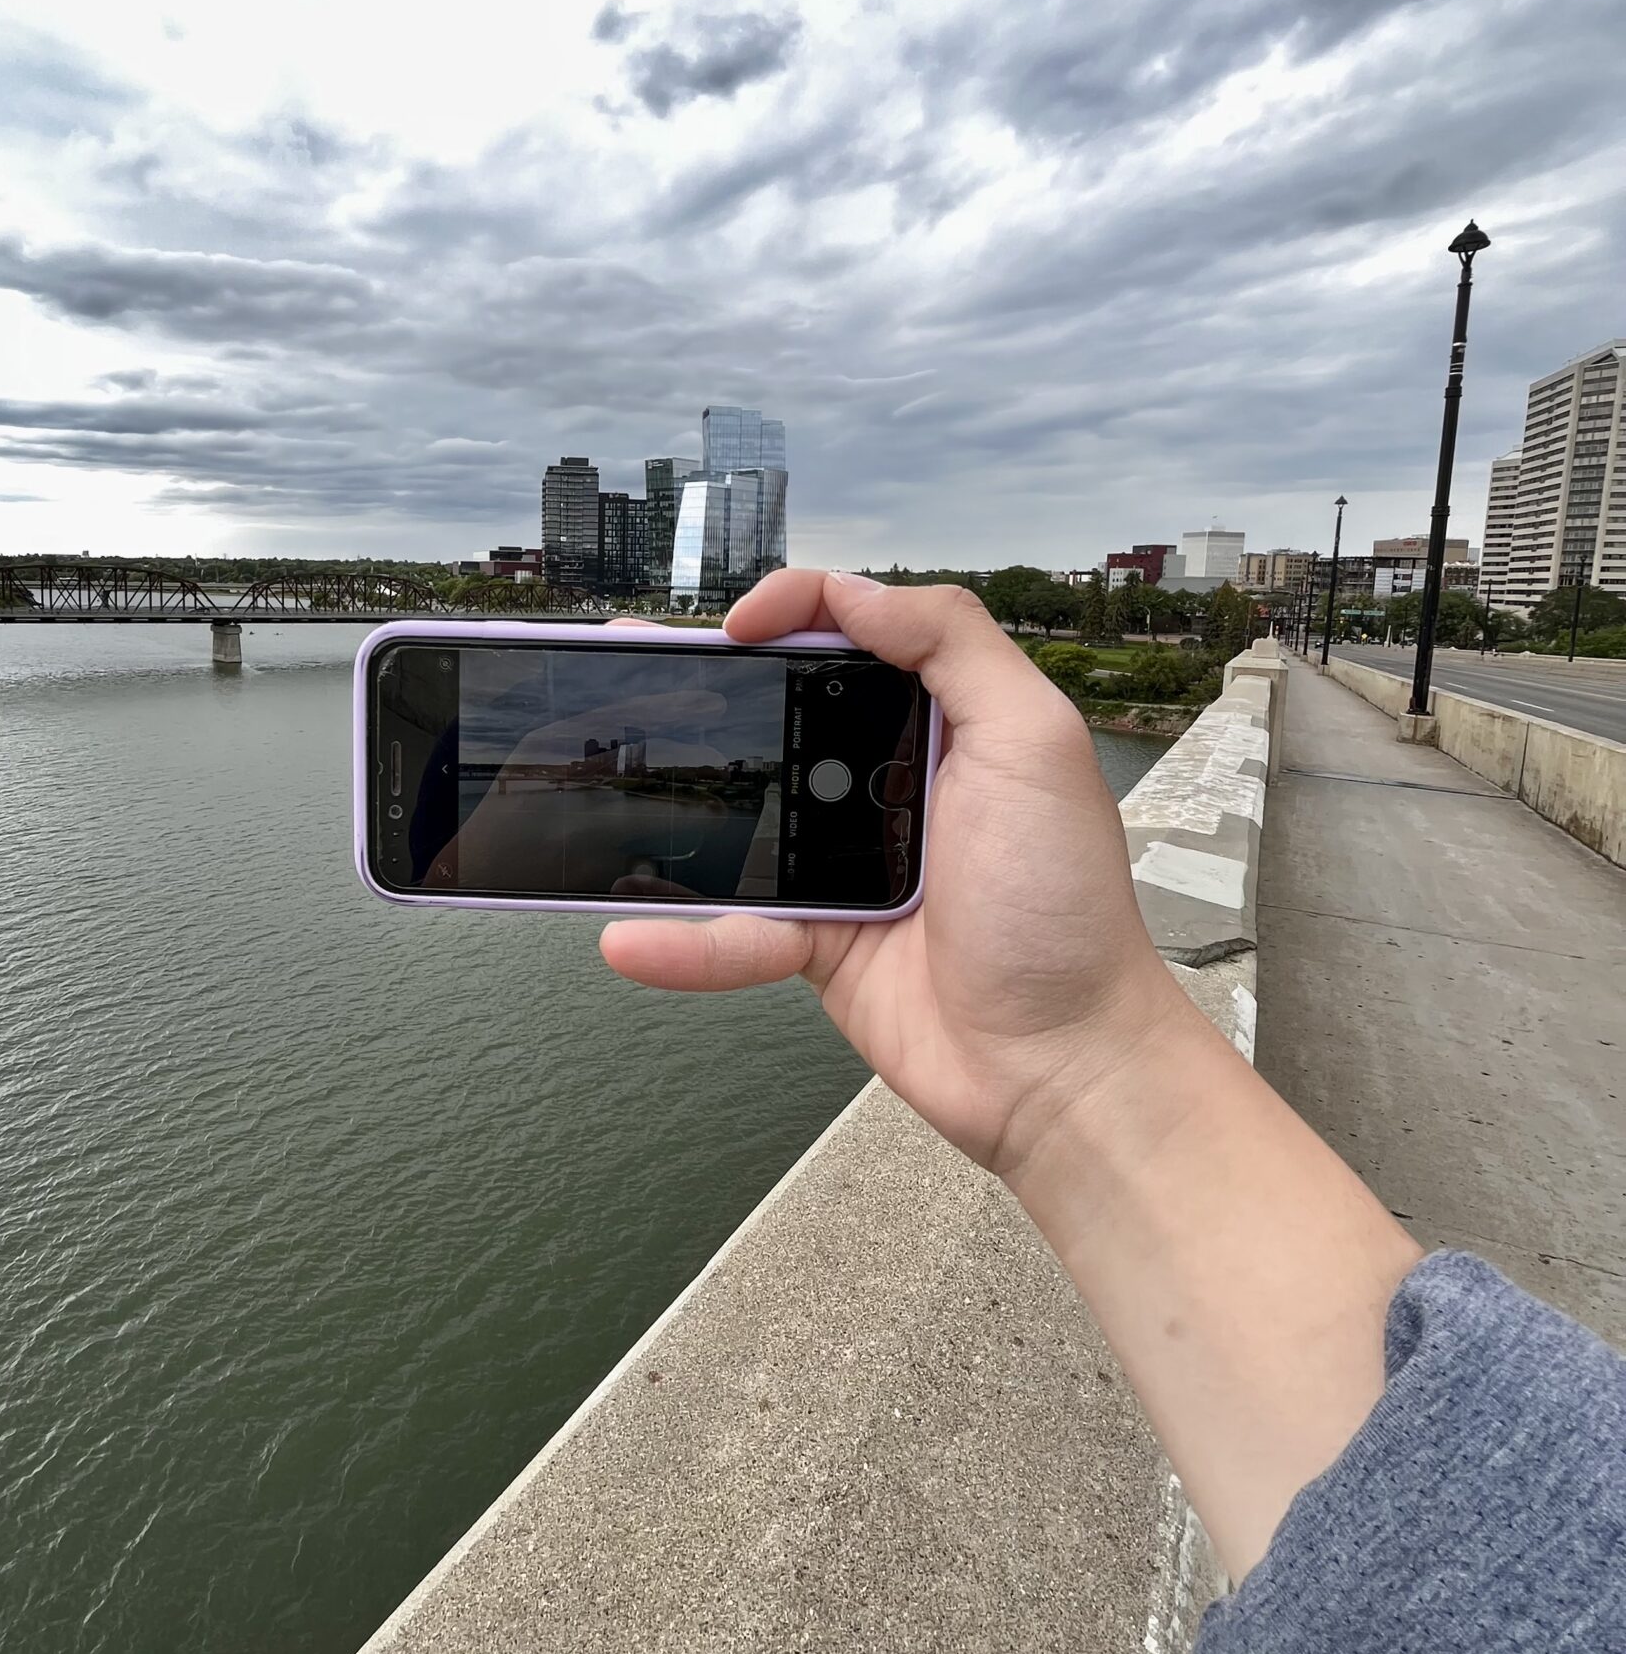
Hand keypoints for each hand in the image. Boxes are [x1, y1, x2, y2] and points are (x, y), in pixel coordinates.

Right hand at [601, 570, 1195, 1182]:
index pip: (851, 636)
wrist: (1063, 1064)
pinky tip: (629, 935)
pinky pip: (734, 932)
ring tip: (588, 784)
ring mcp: (847, 864)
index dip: (790, 613)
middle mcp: (889, 783)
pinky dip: (683, 940)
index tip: (738, 631)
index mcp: (943, 722)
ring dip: (668, 808)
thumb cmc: (1064, 906)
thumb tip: (851, 590)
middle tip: (621, 670)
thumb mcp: (1034, 742)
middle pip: (776, 719)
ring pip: (739, 821)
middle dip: (700, 695)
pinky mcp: (818, 943)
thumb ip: (952, 646)